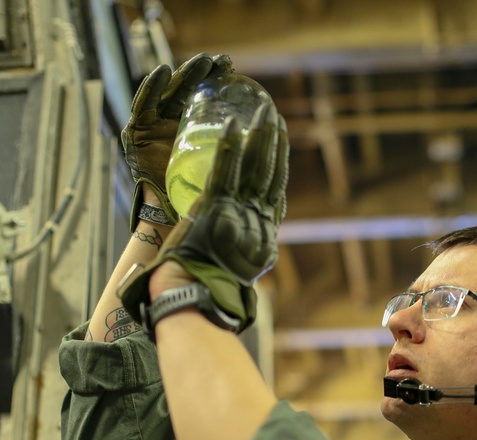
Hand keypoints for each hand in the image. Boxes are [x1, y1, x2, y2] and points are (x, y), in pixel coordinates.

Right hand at [121, 53, 232, 231]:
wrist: (170, 220)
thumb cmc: (200, 200)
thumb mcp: (226, 175)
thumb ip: (244, 162)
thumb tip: (280, 157)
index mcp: (193, 131)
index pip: (206, 99)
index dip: (219, 83)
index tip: (235, 70)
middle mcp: (172, 125)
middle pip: (189, 92)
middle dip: (205, 73)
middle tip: (223, 62)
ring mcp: (153, 127)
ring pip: (169, 93)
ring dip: (185, 75)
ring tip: (203, 63)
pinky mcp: (135, 133)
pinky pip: (142, 104)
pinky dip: (151, 86)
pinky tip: (163, 72)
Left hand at [182, 101, 288, 284]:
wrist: (196, 290)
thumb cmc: (211, 281)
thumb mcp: (241, 265)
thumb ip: (247, 245)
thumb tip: (254, 240)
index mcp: (262, 230)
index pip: (274, 190)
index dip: (279, 163)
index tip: (280, 142)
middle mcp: (257, 218)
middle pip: (269, 172)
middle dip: (274, 141)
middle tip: (274, 115)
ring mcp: (238, 210)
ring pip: (253, 166)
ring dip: (259, 136)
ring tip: (264, 111)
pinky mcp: (216, 205)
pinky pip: (225, 170)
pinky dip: (231, 146)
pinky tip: (235, 125)